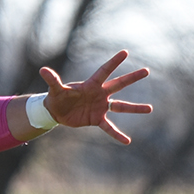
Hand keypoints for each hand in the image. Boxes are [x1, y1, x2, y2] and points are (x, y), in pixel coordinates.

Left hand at [37, 50, 151, 143]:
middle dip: (132, 78)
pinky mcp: (97, 119)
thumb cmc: (56, 97)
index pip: (104, 71)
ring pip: (121, 106)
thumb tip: (43, 70)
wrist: (56, 112)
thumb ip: (52, 80)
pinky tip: (127, 141)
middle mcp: (99, 94)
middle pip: (118, 84)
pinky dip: (117, 134)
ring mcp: (100, 106)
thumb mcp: (55, 89)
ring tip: (150, 109)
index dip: (114, 62)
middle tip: (146, 71)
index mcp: (91, 85)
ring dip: (135, 108)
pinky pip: (109, 127)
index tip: (125, 52)